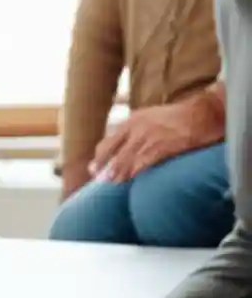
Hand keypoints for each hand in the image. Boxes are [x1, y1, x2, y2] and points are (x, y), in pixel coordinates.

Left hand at [89, 94, 223, 182]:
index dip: (100, 156)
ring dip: (118, 173)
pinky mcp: (161, 146)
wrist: (203, 113)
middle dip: (103, 166)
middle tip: (98, 180)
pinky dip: (135, 172)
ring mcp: (148, 137)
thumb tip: (127, 147)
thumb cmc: (181, 118)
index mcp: (132, 120)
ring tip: (112, 184)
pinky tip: (131, 180)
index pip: (109, 141)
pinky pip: (143, 162)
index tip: (94, 168)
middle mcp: (136, 128)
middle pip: (112, 151)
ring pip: (126, 159)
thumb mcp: (152, 118)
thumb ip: (137, 131)